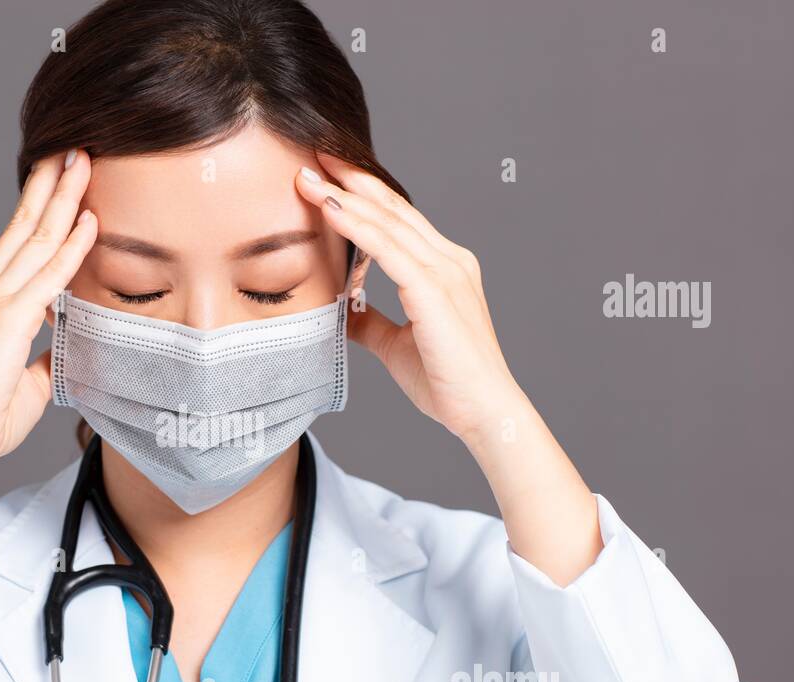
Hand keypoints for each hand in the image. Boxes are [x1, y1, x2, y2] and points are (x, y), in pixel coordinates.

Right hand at [0, 148, 96, 575]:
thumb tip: (65, 339)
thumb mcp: (22, 377)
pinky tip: (89, 221)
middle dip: (50, 185)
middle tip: (73, 149)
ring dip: (65, 199)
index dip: (39, 208)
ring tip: (84, 163)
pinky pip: (48, 276)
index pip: (15, 243)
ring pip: (36, 239)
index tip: (58, 179)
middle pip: (23, 226)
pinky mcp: (6, 321)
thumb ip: (42, 351)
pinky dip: (71, 246)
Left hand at [295, 153, 524, 446]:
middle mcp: (450, 261)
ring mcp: (446, 272)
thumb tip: (344, 311)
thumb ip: (372, 322)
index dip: (364, 195)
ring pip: (389, 222)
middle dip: (352, 181)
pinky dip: (357, 226)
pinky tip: (331, 210)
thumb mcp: (396, 345)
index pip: (399, 220)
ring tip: (309, 176)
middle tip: (314, 156)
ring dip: (346, 196)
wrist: (484, 413)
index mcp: (445, 269)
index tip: (329, 177)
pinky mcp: (436, 290)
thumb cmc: (448, 383)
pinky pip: (389, 249)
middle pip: (393, 209)